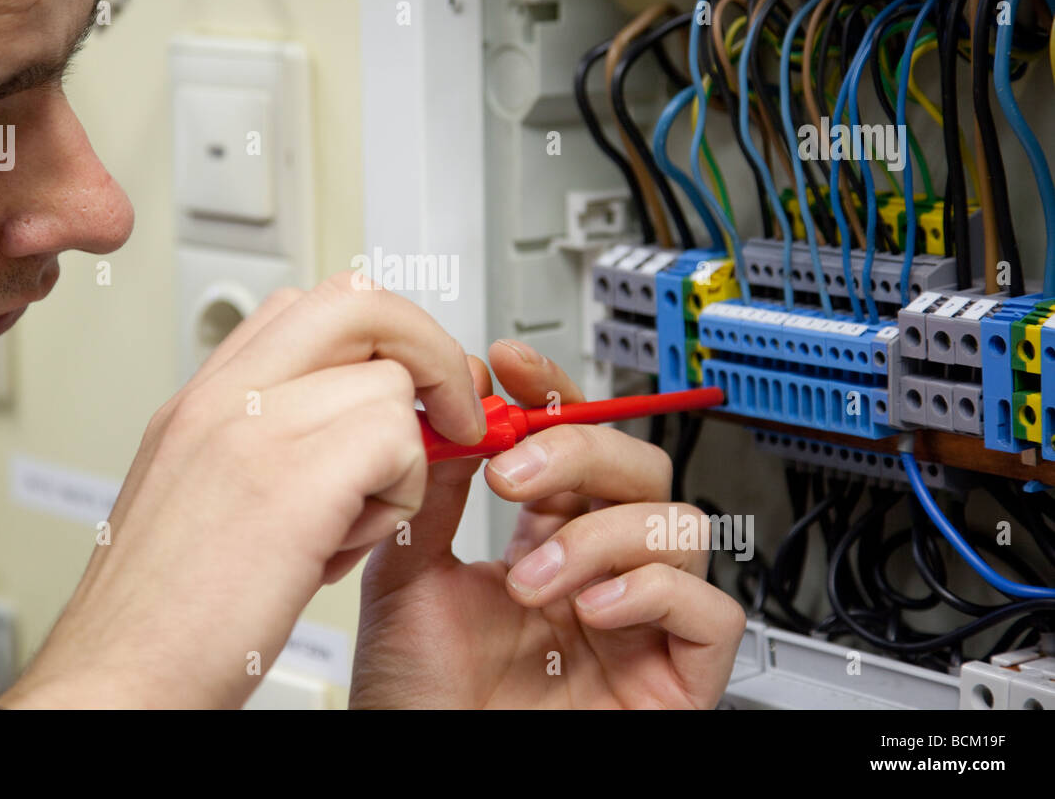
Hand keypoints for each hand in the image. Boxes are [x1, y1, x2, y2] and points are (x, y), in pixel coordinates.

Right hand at [0, 272, 486, 707]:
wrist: (118, 680)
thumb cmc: (165, 612)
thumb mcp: (206, 495)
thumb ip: (274, 441)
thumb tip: (367, 420)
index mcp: (205, 398)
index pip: (312, 308)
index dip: (379, 339)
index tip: (406, 391)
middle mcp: (225, 395)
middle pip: (362, 302)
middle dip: (428, 350)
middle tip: (450, 416)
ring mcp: (253, 427)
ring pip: (392, 381)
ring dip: (404, 456)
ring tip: (355, 522)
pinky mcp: (291, 478)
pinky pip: (400, 441)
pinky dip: (399, 497)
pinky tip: (346, 546)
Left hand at [351, 339, 745, 707]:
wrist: (421, 768)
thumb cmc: (415, 697)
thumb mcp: (408, 574)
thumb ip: (436, 491)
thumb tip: (456, 404)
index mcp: (544, 541)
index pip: (578, 442)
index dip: (557, 393)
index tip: (511, 364)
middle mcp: (601, 573)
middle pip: (642, 467)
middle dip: (582, 450)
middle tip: (514, 474)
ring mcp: (641, 623)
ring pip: (682, 526)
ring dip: (602, 536)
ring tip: (533, 582)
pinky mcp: (677, 680)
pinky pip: (713, 611)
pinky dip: (652, 593)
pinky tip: (590, 613)